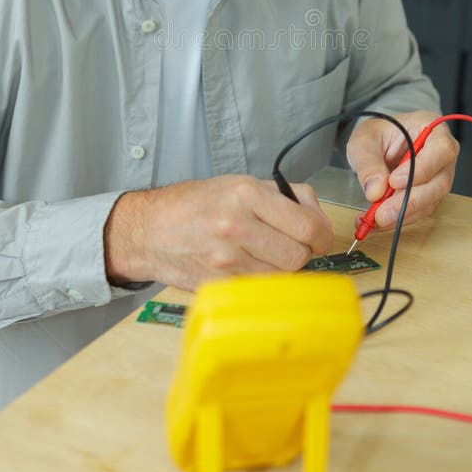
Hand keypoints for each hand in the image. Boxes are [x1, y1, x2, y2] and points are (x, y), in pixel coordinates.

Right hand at [104, 174, 333, 289]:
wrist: (150, 229)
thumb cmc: (196, 204)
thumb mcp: (240, 183)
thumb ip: (284, 195)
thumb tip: (317, 214)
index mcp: (246, 195)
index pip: (306, 225)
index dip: (322, 235)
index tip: (320, 237)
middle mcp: (236, 225)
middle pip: (298, 256)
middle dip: (304, 252)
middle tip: (294, 245)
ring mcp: (225, 259)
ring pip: (281, 276)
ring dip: (283, 268)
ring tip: (267, 253)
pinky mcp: (218, 284)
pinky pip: (259, 288)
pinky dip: (262, 280)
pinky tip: (250, 265)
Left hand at [346, 110, 458, 229]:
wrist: (377, 144)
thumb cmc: (377, 134)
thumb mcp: (364, 140)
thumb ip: (368, 162)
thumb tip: (375, 191)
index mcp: (433, 128)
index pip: (441, 149)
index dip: (423, 168)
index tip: (395, 182)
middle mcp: (442, 154)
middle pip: (439, 182)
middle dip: (410, 201)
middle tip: (383, 213)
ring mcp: (439, 176)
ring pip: (431, 201)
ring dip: (402, 214)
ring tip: (376, 219)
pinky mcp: (430, 195)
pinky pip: (419, 211)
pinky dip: (398, 219)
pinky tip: (377, 221)